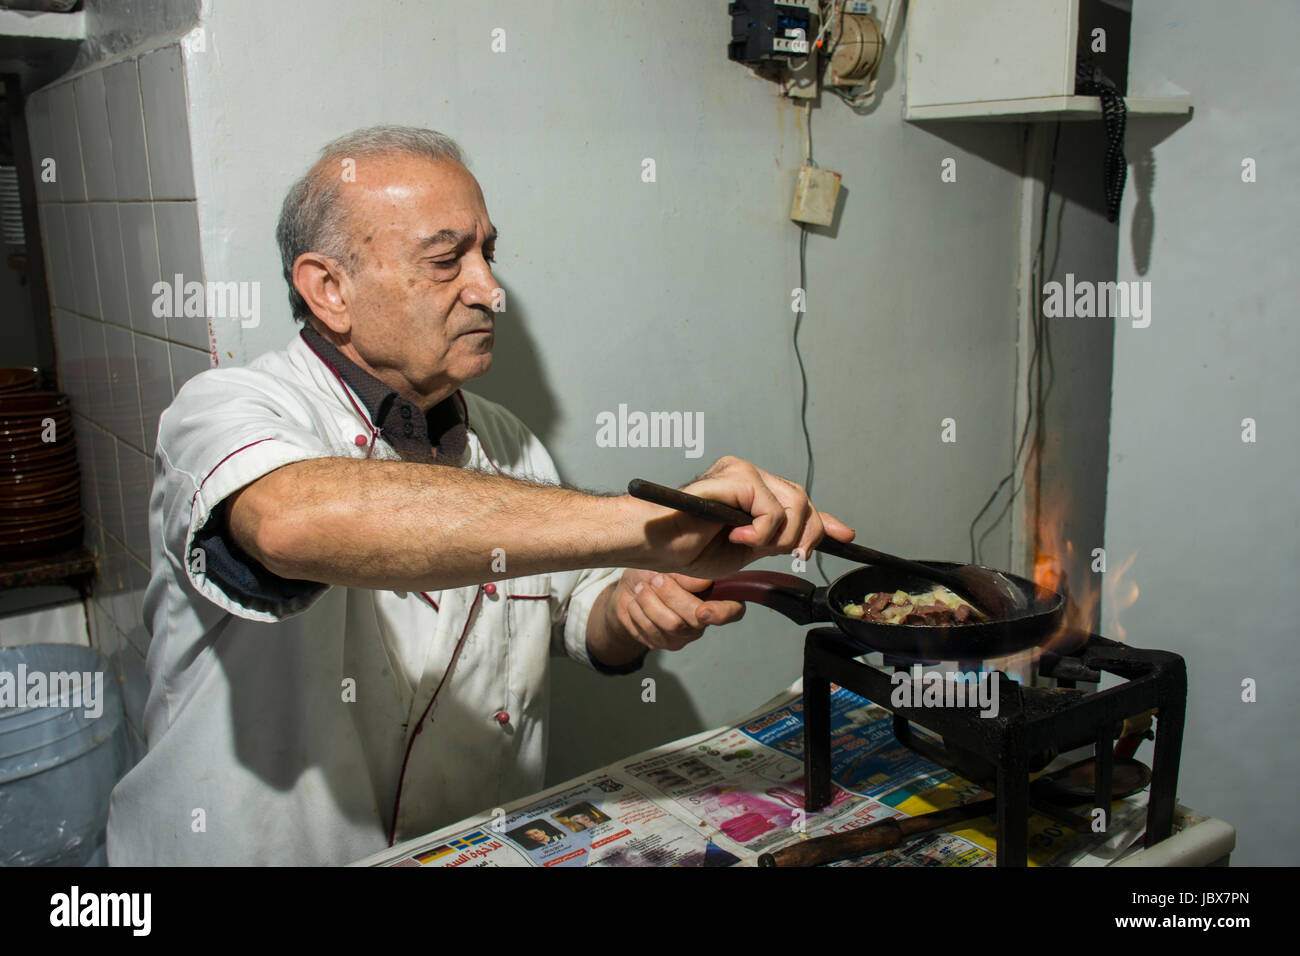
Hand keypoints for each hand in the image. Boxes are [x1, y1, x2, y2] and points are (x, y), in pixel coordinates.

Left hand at [606, 569, 746, 651]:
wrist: (629, 588)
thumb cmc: (653, 571)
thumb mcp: (667, 565)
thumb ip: (686, 575)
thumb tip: (704, 582)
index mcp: (715, 596)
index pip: (733, 611)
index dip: (721, 613)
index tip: (702, 609)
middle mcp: (704, 620)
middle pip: (695, 619)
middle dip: (671, 596)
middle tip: (655, 579)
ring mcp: (684, 635)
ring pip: (671, 624)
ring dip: (650, 602)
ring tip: (641, 587)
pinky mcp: (663, 643)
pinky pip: (651, 631)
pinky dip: (638, 611)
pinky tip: (636, 602)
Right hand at [637, 456, 854, 580]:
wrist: (658, 545)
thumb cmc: (691, 548)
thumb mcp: (748, 550)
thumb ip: (780, 540)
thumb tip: (815, 540)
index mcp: (751, 491)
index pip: (798, 501)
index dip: (823, 520)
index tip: (845, 536)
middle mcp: (749, 476)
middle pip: (803, 501)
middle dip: (805, 535)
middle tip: (788, 555)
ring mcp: (743, 472)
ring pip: (794, 504)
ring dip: (780, 536)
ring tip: (748, 544)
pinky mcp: (737, 476)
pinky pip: (772, 509)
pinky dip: (762, 531)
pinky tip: (737, 536)